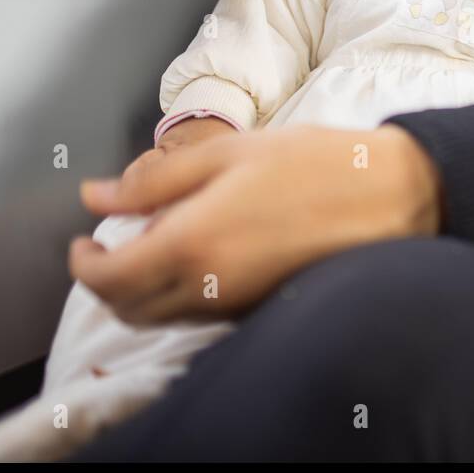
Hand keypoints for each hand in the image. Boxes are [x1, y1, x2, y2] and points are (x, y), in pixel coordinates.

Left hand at [70, 124, 443, 324]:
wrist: (390, 197)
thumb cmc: (315, 165)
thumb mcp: (228, 155)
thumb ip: (154, 180)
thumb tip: (95, 194)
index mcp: (191, 243)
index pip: (106, 278)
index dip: (83, 262)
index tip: (85, 239)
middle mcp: (207, 287)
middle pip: (127, 308)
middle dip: (106, 280)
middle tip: (111, 244)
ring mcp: (235, 305)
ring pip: (161, 316)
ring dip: (141, 289)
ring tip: (156, 241)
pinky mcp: (259, 308)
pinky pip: (197, 313)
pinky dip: (179, 292)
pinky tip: (200, 250)